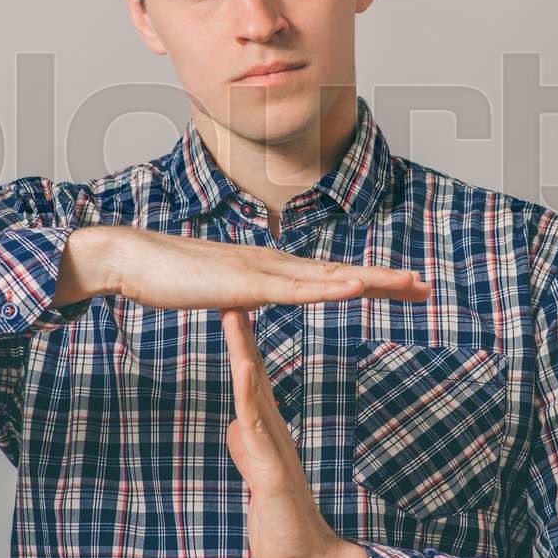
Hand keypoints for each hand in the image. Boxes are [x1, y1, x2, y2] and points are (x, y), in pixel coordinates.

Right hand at [54, 224, 430, 310]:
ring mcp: (262, 270)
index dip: (369, 282)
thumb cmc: (168, 276)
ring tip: (408, 285)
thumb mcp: (218, 291)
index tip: (403, 289)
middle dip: (386, 280)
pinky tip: (356, 289)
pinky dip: (330, 287)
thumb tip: (257, 297)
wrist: (131, 259)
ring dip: (371, 280)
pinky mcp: (245, 282)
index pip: (329, 276)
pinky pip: (295, 288)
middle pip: (341, 272)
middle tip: (426, 287)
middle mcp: (274, 262)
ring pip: (328, 277)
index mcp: (269, 269)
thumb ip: (242, 293)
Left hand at [221, 305, 358, 557]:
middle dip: (241, 328)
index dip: (240, 339)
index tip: (229, 302)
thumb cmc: (282, 524)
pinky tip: (242, 368)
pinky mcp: (272, 468)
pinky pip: (256, 425)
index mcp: (267, 430)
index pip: (251, 374)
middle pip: (253, 369)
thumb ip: (248, 449)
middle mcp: (273, 429)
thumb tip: (237, 425)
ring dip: (244, 349)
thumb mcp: (258, 478)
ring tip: (234, 312)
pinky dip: (248, 394)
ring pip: (255, 389)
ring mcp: (274, 446)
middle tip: (231, 285)